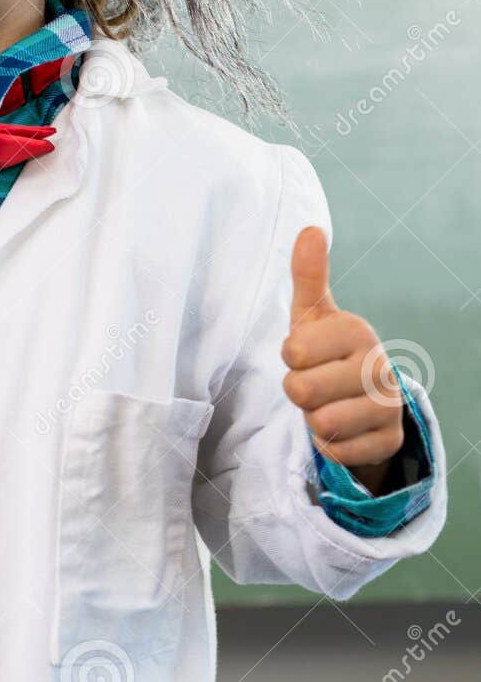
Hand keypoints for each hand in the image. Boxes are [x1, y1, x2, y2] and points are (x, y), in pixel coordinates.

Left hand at [280, 227, 404, 492]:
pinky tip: (342, 429)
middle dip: (298, 392)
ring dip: (314, 420)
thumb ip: (308, 275)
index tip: (305, 354)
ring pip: (321, 423)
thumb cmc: (326, 352)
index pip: (295, 351)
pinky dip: (330, 446)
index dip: (291, 358)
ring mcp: (389, 404)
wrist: (362, 402)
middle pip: (302, 390)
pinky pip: (338, 452)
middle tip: (314, 384)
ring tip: (327, 405)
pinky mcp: (390, 441)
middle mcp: (379, 364)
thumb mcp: (312, 316)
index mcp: (356, 330)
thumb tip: (310, 228)